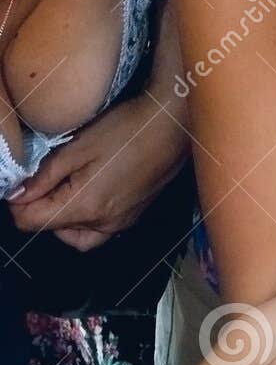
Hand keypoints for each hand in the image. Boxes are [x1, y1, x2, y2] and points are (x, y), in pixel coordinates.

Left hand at [6, 96, 187, 250]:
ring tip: (63, 189)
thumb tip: (16, 195)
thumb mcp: (75, 149)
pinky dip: (85, 218)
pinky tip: (88, 190)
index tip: (18, 184)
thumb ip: (43, 176)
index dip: (16, 206)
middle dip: (41, 212)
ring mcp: (121, 223)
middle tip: (40, 183)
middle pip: (54, 232)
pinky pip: (101, 229)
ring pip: (78, 236)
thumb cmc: (125, 132)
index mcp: (85, 207)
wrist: (171, 129)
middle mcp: (103, 224)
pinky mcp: (133, 216)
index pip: (33, 223)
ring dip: (63, 219)